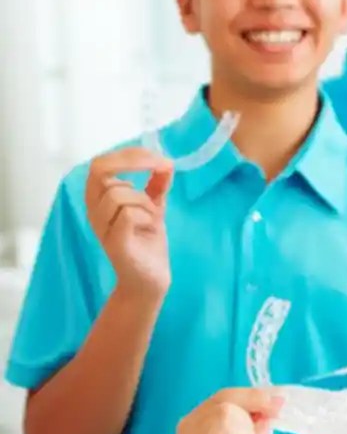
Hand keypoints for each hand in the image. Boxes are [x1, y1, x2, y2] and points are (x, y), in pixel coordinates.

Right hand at [85, 147, 173, 298]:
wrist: (150, 279)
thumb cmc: (146, 242)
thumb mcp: (154, 207)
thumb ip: (156, 185)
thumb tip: (165, 162)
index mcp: (99, 199)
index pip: (100, 164)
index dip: (128, 154)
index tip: (157, 157)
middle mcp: (94, 211)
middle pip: (100, 171)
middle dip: (135, 163)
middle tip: (162, 167)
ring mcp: (102, 228)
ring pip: (119, 194)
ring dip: (145, 200)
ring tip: (152, 217)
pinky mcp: (115, 244)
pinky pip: (128, 215)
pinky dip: (147, 216)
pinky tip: (150, 228)